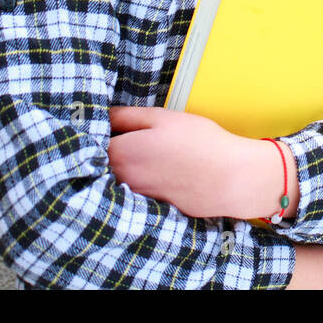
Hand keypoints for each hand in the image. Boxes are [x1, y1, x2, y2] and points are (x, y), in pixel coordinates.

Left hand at [107, 106, 297, 218]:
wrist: (230, 179)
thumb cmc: (199, 143)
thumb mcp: (162, 118)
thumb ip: (127, 116)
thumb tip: (104, 115)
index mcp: (119, 153)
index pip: (91, 141)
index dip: (96, 130)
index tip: (105, 123)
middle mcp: (120, 179)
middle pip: (100, 163)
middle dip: (106, 149)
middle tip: (123, 134)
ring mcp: (134, 197)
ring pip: (116, 178)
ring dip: (121, 166)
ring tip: (144, 153)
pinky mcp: (150, 208)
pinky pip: (133, 192)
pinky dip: (137, 182)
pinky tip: (156, 172)